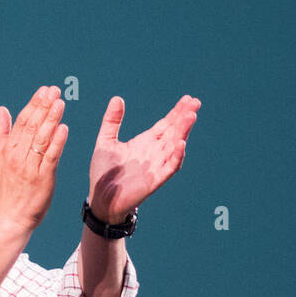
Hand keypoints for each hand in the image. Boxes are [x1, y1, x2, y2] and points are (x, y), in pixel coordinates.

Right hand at [0, 85, 68, 232]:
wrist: (10, 217)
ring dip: (51, 119)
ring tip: (60, 102)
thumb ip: (2, 133)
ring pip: (41, 138)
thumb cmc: (8, 189)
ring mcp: (30, 167)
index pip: (22, 121)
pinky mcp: (43, 178)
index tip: (44, 90)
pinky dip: (57, 142)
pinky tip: (64, 128)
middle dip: (44, 106)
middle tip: (55, 90)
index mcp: (8, 149)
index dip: (34, 104)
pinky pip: (50, 157)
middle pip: (32, 126)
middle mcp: (18, 155)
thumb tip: (2, 109)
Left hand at [87, 94, 199, 222]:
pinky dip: (176, 156)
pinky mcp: (155, 180)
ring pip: (175, 146)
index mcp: (145, 142)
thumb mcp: (105, 141)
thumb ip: (112, 121)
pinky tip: (181, 143)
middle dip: (184, 117)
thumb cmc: (104, 172)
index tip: (188, 99)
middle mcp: (154, 152)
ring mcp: (156, 166)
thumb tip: (117, 98)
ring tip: (191, 116)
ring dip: (183, 132)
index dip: (177, 112)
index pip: (165, 124)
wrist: (100, 198)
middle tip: (195, 102)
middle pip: (174, 132)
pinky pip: (169, 167)